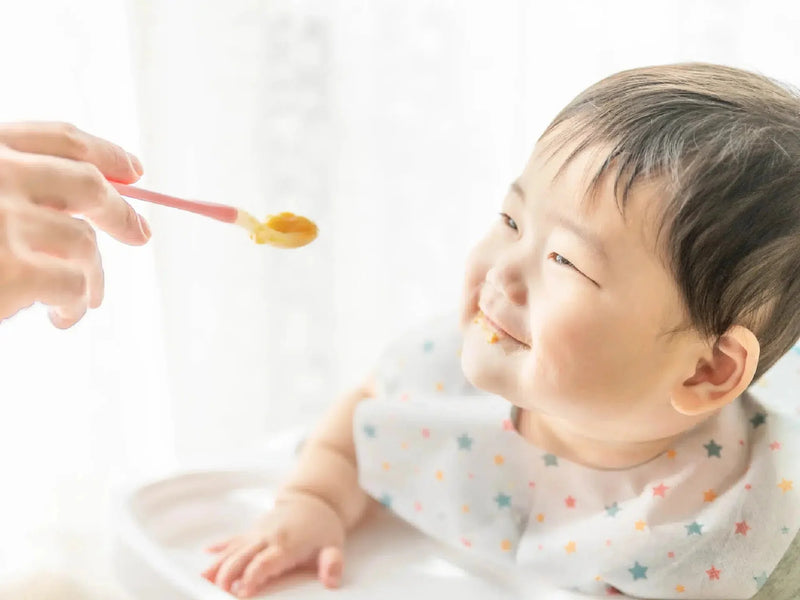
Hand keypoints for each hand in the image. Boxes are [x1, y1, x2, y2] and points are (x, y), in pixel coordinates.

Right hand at [0, 121, 149, 327]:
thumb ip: (12, 190)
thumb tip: (88, 203)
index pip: (58, 139)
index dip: (105, 153)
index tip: (134, 170)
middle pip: (87, 185)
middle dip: (121, 211)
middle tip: (140, 234)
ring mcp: (3, 220)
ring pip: (84, 243)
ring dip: (94, 275)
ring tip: (86, 299)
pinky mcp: (13, 270)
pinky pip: (73, 285)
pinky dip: (76, 305)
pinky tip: (61, 318)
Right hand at [202, 490, 346, 597]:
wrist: (312, 500)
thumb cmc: (321, 527)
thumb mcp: (334, 546)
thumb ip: (332, 564)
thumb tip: (331, 581)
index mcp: (286, 544)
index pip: (265, 562)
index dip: (253, 577)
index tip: (243, 592)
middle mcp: (267, 538)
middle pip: (241, 557)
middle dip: (227, 575)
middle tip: (218, 592)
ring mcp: (256, 534)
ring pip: (231, 549)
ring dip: (217, 564)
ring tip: (202, 579)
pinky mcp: (251, 532)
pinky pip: (232, 539)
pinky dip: (218, 546)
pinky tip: (205, 554)